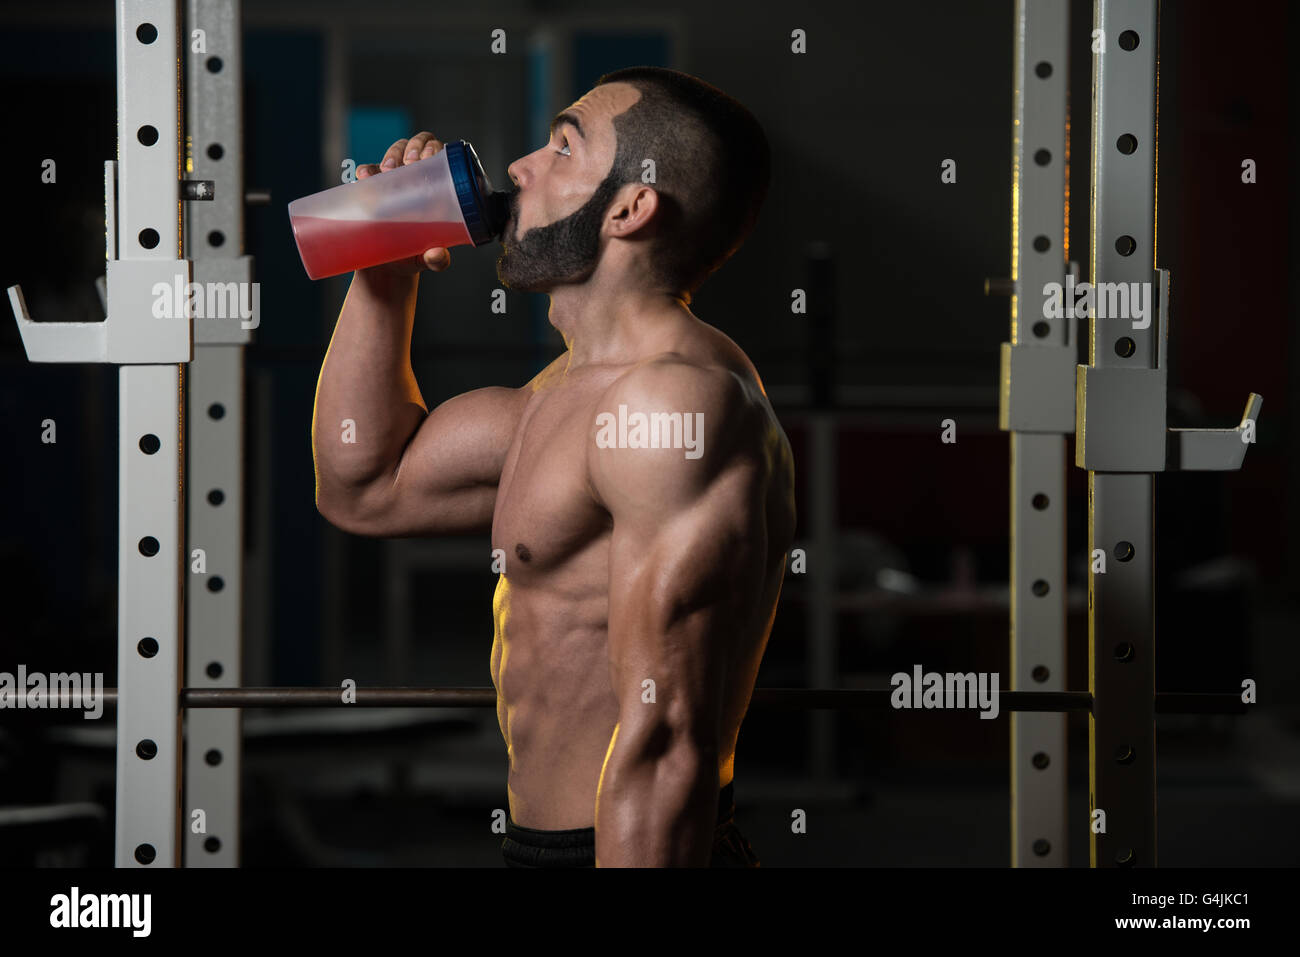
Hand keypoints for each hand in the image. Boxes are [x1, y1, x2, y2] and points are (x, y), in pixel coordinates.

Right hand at [355, 132, 451, 277]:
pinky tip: (363, 176)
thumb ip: (438, 259)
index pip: (438, 154)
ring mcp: (392, 182)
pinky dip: (366, 170)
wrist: (385, 270)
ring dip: (392, 154)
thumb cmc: (414, 257)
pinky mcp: (371, 190)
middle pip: (415, 147)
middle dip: (412, 146)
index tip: (426, 158)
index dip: (433, 147)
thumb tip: (437, 255)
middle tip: (410, 163)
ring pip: (394, 153)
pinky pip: (368, 172)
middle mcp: (415, 179)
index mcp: (435, 188)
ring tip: (388, 170)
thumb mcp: (428, 259)